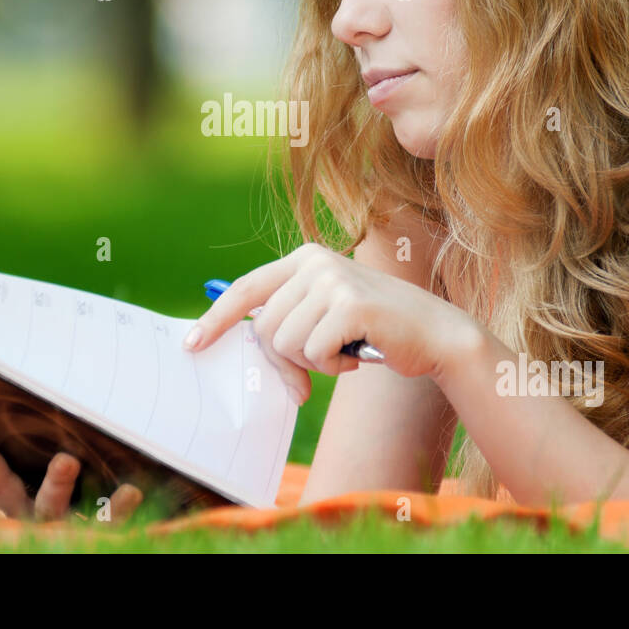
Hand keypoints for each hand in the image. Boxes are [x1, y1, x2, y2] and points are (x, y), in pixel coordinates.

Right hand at [0, 431, 143, 523]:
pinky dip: (122, 510)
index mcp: (14, 503)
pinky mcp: (96, 536)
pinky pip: (111, 527)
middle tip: (69, 460)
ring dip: (108, 509)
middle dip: (58, 483)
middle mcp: (40, 519)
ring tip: (129, 490)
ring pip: (85, 521)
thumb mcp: (4, 496)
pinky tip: (134, 491)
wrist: (54, 544)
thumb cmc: (28, 503)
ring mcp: (69, 529)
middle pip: (47, 504)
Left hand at [183, 243, 477, 400]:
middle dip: (284, 362)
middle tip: (315, 370)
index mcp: (305, 258)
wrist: (436, 335)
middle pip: (264, 328)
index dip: (216, 319)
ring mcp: (332, 281)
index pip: (246, 289)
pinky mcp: (350, 305)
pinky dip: (334, 367)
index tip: (192, 345)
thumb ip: (289, 321)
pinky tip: (359, 353)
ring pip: (286, 344)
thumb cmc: (376, 331)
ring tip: (346, 351)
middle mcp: (315, 262)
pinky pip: (314, 354)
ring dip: (314, 363)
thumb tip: (246, 349)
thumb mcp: (325, 317)